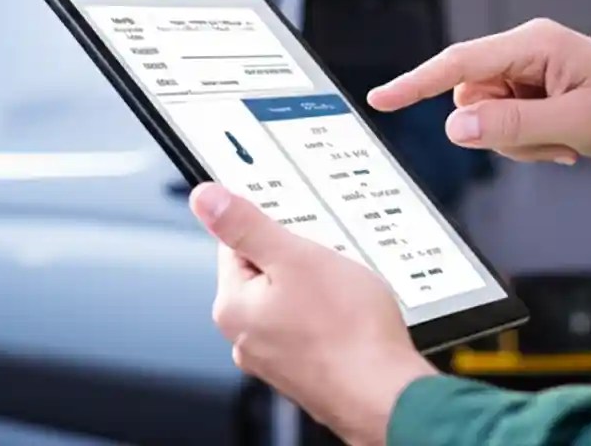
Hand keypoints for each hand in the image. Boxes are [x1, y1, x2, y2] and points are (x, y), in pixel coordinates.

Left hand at [190, 183, 436, 445]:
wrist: (385, 391)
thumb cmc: (348, 331)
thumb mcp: (295, 257)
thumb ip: (246, 225)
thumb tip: (205, 199)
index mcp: (233, 307)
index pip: (236, 246)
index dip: (272, 230)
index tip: (298, 231)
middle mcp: (246, 337)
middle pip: (265, 274)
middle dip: (298, 261)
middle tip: (328, 262)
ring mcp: (276, 358)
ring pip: (292, 301)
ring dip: (317, 289)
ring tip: (345, 292)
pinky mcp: (305, 370)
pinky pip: (311, 327)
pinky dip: (329, 318)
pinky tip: (351, 318)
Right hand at [368, 18, 590, 166]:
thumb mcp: (576, 124)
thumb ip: (512, 125)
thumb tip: (456, 127)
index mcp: (533, 44)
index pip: (459, 64)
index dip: (416, 83)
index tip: (381, 99)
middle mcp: (528, 51)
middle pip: (473, 97)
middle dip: (500, 131)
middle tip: (550, 143)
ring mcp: (534, 72)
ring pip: (489, 116)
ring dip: (520, 142)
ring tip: (566, 143)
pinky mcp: (540, 92)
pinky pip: (510, 124)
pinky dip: (533, 143)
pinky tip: (569, 144)